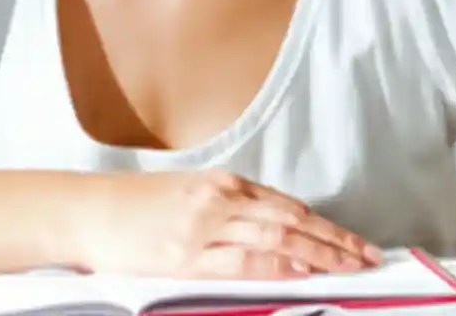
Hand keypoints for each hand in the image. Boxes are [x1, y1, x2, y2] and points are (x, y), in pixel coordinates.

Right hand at [78, 169, 383, 279]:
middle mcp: (220, 199)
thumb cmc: (132, 207)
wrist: (85, 211)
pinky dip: (277, 266)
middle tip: (369, 255)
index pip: (289, 206)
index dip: (327, 226)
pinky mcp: (187, 254)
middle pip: (293, 221)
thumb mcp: (188, 197)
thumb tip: (273, 236)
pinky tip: (303, 272)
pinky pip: (243, 261)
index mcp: (222, 184)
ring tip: (351, 267)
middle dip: (336, 240)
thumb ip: (229, 211)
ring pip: (277, 239)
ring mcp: (204, 226)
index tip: (354, 241)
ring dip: (320, 253)